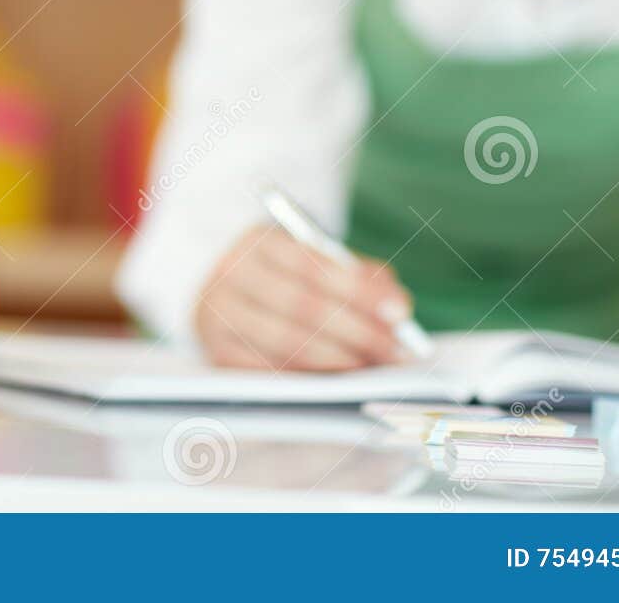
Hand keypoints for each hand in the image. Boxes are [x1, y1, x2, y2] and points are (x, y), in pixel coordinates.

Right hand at [194, 225, 413, 370]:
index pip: (314, 266)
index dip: (360, 291)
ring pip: (288, 343)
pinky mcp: (217, 353)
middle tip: (398, 349)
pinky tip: (341, 378)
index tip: (400, 313)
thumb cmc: (285, 276)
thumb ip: (358, 276)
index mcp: (258, 240)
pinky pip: (272, 371)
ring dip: (341, 358)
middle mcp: (230, 273)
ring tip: (375, 365)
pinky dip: (311, 377)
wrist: (228, 295)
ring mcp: (218, 316)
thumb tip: (398, 309)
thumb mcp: (316, 259)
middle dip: (359, 331)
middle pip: (303, 307)